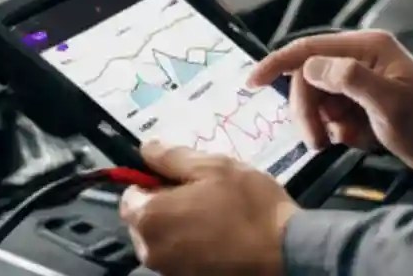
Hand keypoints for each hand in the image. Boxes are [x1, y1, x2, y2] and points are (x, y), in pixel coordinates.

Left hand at [118, 141, 296, 275]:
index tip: (181, 177)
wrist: (284, 252)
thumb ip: (172, 157)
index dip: (152, 180)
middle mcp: (150, 250)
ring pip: (162, 239)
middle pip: (144, 219)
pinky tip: (219, 235)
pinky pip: (178, 256)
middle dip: (165, 204)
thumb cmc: (248, 206)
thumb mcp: (213, 166)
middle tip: (203, 193)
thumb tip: (145, 148)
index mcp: (149, 218)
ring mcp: (168, 270)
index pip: (128, 194)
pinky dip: (191, 244)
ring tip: (215, 214)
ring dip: (178, 225)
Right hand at [246, 30, 412, 176]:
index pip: (309, 49)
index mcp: (367, 48)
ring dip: (323, 125)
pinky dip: (338, 133)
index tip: (251, 83)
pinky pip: (331, 117)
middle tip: (316, 142)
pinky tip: (360, 140)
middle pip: (308, 79)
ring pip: (317, 101)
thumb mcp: (389, 102)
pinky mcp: (362, 103)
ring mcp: (360, 82)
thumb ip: (349, 79)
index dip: (277, 63)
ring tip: (344, 142)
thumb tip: (312, 67)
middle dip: (306, 111)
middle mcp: (360, 59)